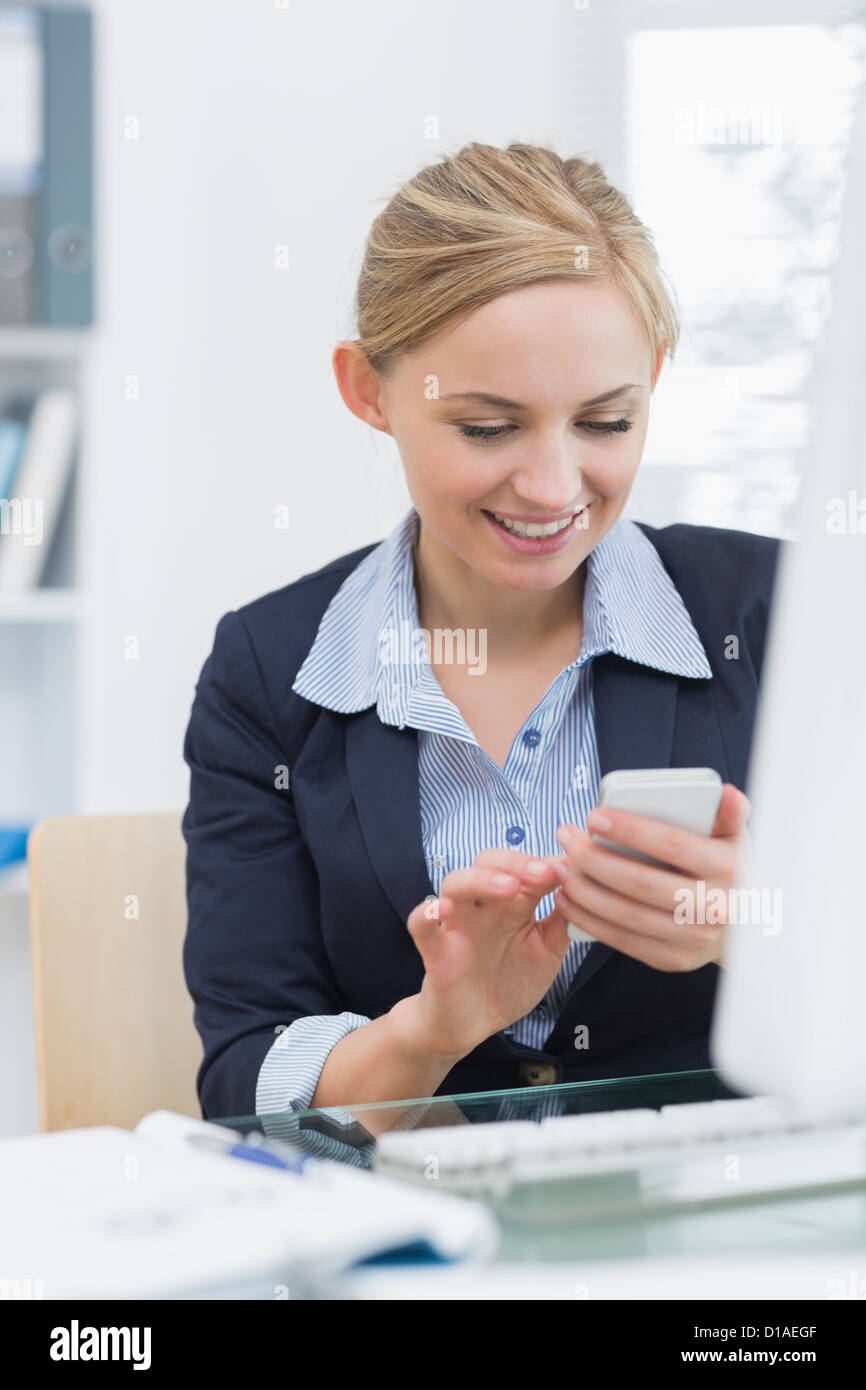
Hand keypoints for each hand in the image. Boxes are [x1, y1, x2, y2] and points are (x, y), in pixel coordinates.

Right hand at [404, 850, 570, 1058]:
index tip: (574, 867)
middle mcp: (484, 905)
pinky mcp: (436, 950)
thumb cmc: (510, 981)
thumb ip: (563, 920)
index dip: (548, 863)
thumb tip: (582, 884)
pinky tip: (441, 910)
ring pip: (456, 884)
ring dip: (481, 879)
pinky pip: (421, 925)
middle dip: (518, 862)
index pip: (526, 866)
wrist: (474, 1024)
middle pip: (488, 862)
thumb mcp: (548, 950)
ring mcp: (457, 924)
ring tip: (509, 887)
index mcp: (513, 902)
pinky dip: (426, 913)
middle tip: (546, 873)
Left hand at [545, 783, 749, 971]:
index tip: (593, 816)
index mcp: (729, 869)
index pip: (672, 845)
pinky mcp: (673, 960)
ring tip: (560, 866)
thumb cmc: (728, 868)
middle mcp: (714, 908)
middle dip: (594, 859)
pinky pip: (623, 940)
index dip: (630, 830)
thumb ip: (730, 813)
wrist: (745, 927)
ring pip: (626, 914)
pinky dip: (589, 920)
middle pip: (640, 882)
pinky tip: (568, 899)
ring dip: (584, 890)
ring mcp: (694, 939)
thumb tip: (724, 792)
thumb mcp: (736, 837)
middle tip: (565, 836)